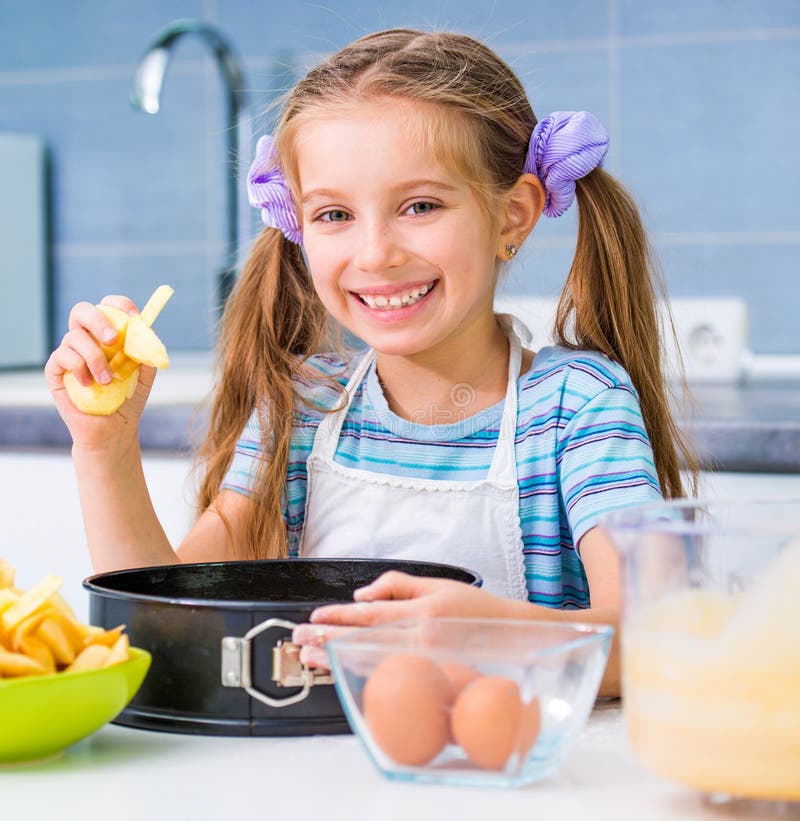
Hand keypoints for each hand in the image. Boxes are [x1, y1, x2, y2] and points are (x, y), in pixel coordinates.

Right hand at [45, 296, 155, 449]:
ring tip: (108, 380)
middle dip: (99, 320)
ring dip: (95, 358)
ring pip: (74, 337)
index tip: (134, 317)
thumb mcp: (144, 374)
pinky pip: (62, 357)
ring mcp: (69, 354)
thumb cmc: (128, 399)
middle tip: (114, 339)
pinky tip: (90, 385)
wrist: (114, 430)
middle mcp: (87, 340)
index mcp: (109, 336)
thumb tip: (144, 329)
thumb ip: (145, 351)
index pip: (109, 307)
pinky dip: (79, 368)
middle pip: (82, 311)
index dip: (120, 305)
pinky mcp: (56, 371)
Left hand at [292, 571, 515, 668]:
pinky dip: (361, 671)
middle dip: (328, 640)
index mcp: (423, 611)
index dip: (339, 618)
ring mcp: (426, 661)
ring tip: (310, 658)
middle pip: (365, 640)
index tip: (314, 620)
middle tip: (299, 640)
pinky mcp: (430, 676)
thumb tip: (361, 596)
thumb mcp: (437, 583)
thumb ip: (397, 585)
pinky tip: (342, 670)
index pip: (371, 615)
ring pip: (371, 660)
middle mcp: (422, 638)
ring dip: (337, 659)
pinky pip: (389, 673)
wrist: (511, 634)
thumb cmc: (475, 608)